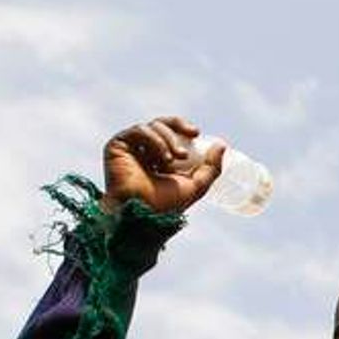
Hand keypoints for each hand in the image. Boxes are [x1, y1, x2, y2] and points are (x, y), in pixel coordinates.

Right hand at [102, 116, 222, 213]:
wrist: (143, 214)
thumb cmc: (166, 205)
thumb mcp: (196, 185)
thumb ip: (210, 167)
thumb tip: (222, 146)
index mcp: (159, 157)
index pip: (171, 132)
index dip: (182, 127)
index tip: (196, 133)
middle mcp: (143, 151)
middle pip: (161, 124)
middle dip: (177, 130)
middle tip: (185, 150)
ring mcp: (130, 148)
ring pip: (152, 127)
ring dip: (168, 139)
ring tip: (174, 159)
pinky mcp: (116, 146)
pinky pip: (138, 131)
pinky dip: (154, 139)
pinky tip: (162, 158)